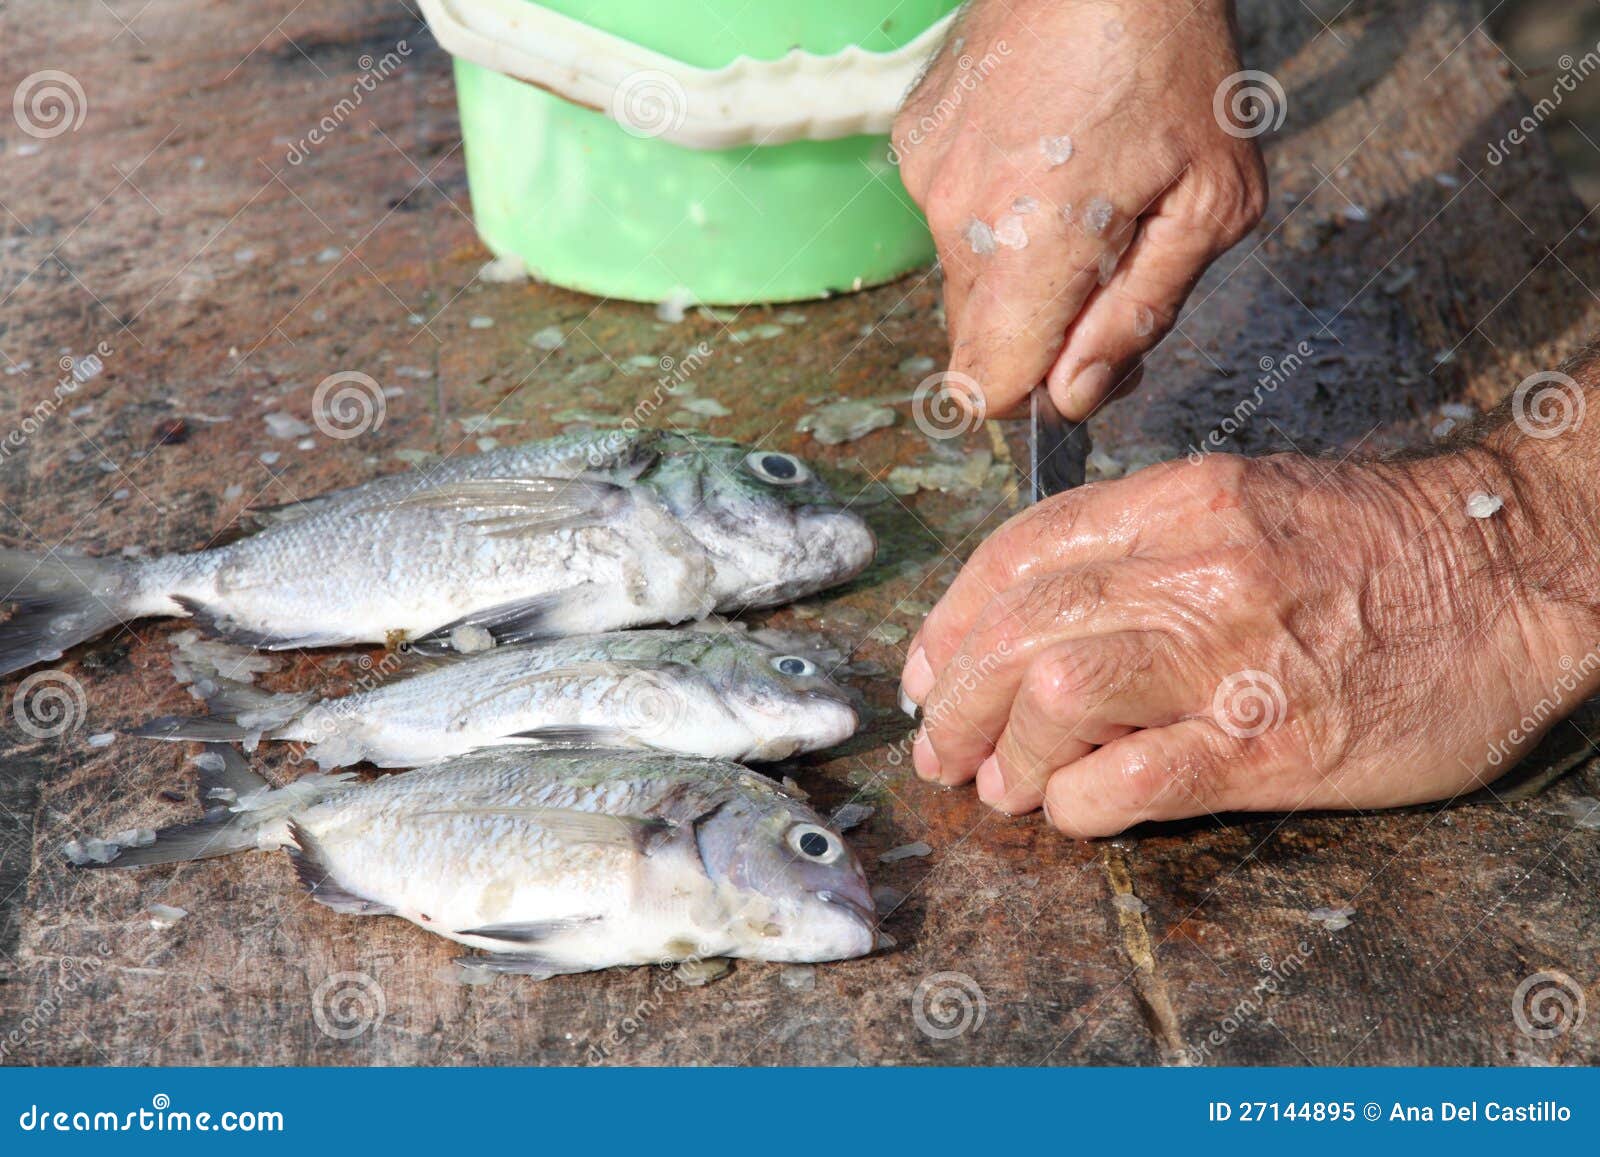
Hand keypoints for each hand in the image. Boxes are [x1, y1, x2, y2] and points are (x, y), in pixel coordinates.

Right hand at [893, 0, 1267, 419]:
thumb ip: (1141, 313)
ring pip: (964, 276)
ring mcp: (928, 177)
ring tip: (1082, 188)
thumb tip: (1074, 396)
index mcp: (1033, 248)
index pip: (985, 389)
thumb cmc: (1177, 63)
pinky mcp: (916, 141)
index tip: (1082, 365)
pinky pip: (949, 214)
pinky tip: (1045, 150)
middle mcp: (959, 219)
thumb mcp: (1212, 205)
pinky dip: (993, 207)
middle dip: (1038, 331)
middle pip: (976, 339)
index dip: (1033, 397)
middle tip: (1111, 265)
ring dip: (1017, 266)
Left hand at [897, 444, 1599, 836]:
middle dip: (955, 699)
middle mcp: (1195, 568)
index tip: (926, 672)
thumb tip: (1035, 623)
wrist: (1516, 575)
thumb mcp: (1247, 505)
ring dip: (1008, 753)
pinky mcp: (1274, 742)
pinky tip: (1076, 809)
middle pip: (1020, 630)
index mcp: (1180, 502)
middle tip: (939, 747)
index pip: (1019, 553)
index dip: (949, 622)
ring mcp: (1234, 655)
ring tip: (1004, 785)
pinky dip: (1079, 803)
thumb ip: (1140, 549)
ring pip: (1058, 698)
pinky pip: (1134, 780)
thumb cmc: (1375, 549)